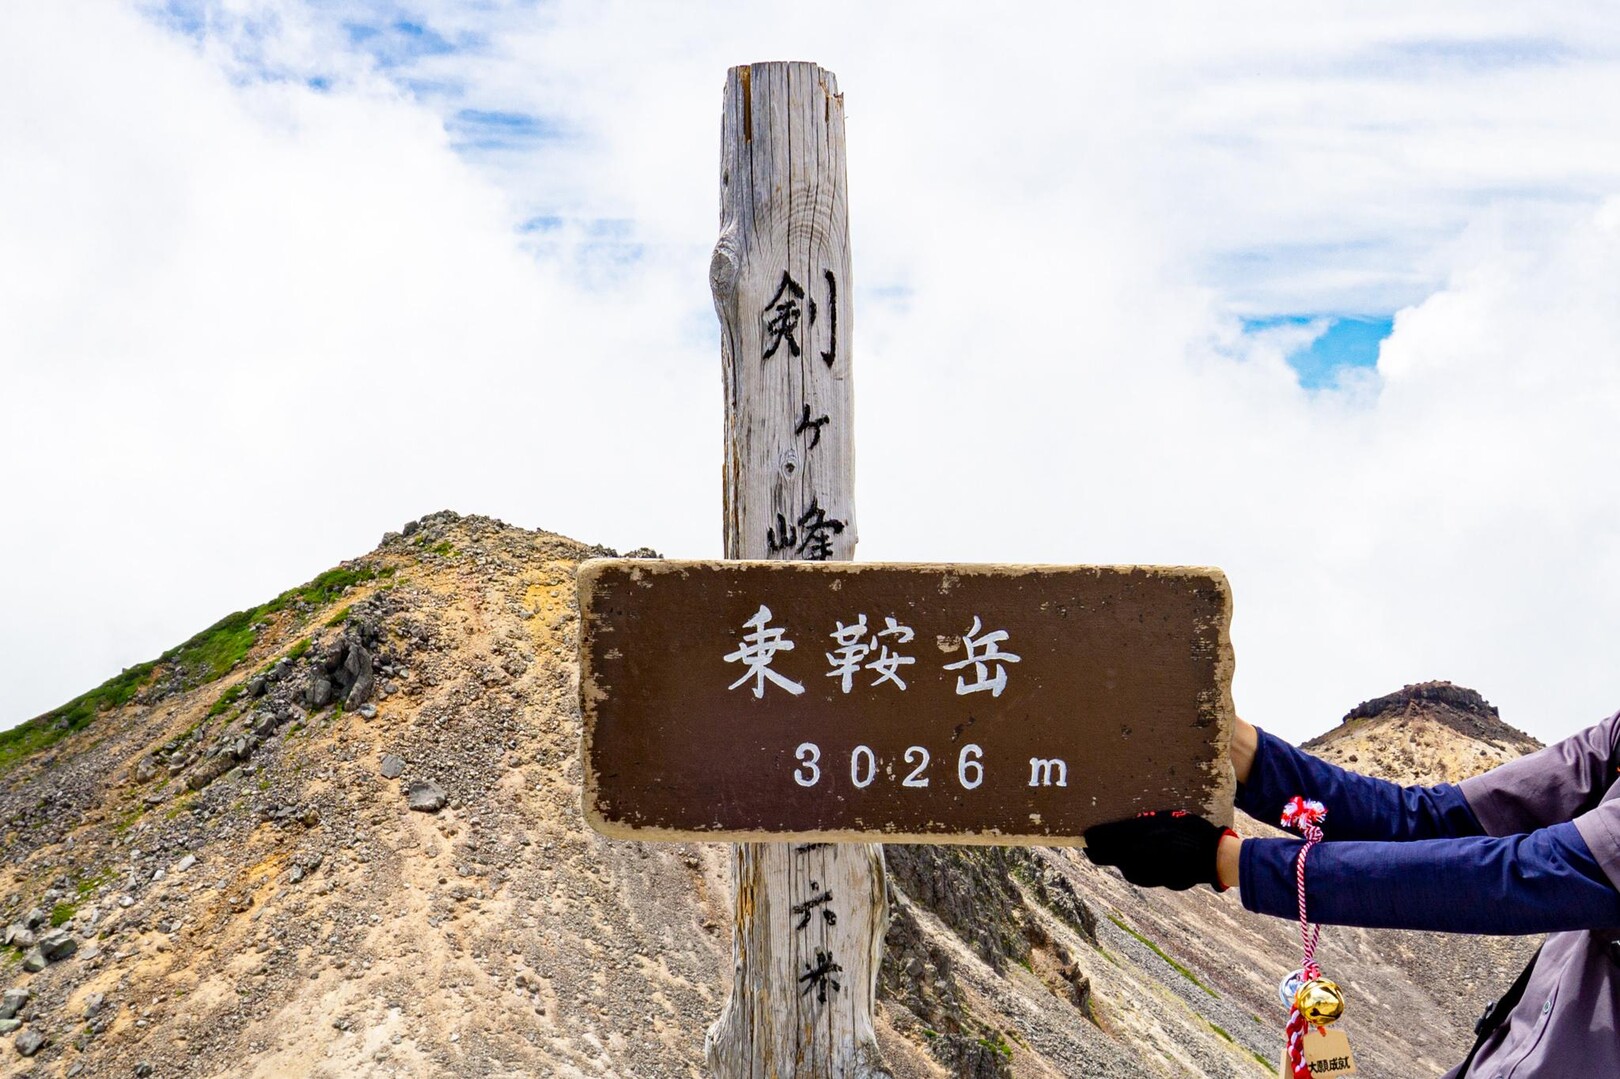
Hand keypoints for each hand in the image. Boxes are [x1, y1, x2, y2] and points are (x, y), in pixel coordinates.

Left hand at [1083, 810, 1235, 890]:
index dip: (1089, 835)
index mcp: (1129, 839)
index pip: (1094, 841)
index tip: (1088, 827)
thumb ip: (1135, 822)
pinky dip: (1133, 860)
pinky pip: (1132, 868)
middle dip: (1097, 845)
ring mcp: (1138, 873)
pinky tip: (1147, 850)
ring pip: (1117, 862)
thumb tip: (1112, 825)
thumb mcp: (1160, 817)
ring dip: (1118, 852)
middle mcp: (1128, 860)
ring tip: (1131, 837)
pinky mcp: (1148, 881)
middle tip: (1102, 833)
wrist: (1210, 858)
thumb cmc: (1186, 830)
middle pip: (1099, 855)